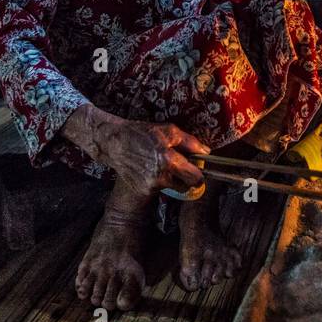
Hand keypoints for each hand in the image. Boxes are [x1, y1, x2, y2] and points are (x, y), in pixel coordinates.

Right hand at [61, 104, 208, 194]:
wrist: (115, 143)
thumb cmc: (142, 134)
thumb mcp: (169, 131)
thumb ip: (190, 142)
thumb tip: (206, 152)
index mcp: (169, 159)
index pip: (195, 177)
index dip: (199, 175)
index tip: (198, 171)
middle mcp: (161, 176)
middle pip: (186, 187)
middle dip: (187, 179)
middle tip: (183, 169)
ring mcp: (151, 185)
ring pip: (173, 188)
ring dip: (173, 180)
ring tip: (163, 166)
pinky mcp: (143, 191)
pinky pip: (160, 189)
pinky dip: (159, 182)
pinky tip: (151, 170)